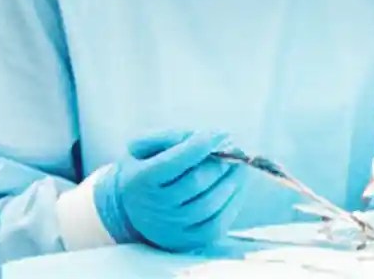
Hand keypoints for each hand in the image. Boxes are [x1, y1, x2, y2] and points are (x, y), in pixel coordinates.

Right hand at [93, 129, 247, 251]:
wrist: (134, 207)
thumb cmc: (146, 168)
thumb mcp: (144, 146)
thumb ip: (167, 136)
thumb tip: (202, 135)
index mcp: (141, 179)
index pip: (176, 161)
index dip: (202, 144)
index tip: (221, 133)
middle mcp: (154, 207)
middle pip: (197, 182)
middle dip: (220, 162)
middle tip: (233, 148)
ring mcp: (171, 227)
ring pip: (210, 203)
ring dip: (232, 181)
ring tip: (239, 164)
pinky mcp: (187, 241)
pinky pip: (217, 223)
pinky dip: (233, 201)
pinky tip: (236, 185)